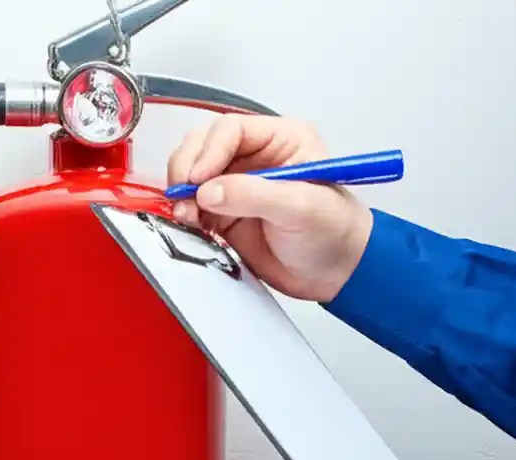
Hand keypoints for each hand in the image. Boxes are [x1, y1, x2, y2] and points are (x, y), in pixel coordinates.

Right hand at [165, 115, 374, 302]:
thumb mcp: (300, 208)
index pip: (231, 130)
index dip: (209, 150)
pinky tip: (189, 223)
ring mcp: (235, 185)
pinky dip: (183, 212)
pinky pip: (192, 205)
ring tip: (187, 213)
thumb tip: (207, 191)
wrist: (334, 273)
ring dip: (182, 192)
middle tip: (183, 194)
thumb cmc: (334, 232)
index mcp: (280, 140)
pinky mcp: (222, 212)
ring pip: (191, 174)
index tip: (198, 178)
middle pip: (203, 146)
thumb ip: (253, 195)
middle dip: (188, 169)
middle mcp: (254, 157)